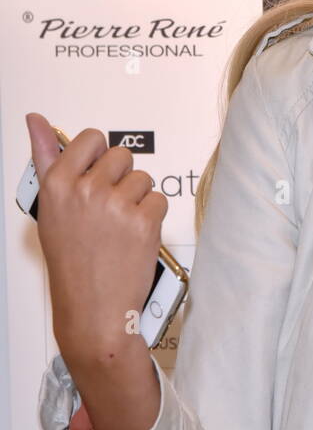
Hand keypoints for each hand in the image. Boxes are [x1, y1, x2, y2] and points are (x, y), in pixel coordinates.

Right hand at [24, 112, 168, 370]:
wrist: (93, 310)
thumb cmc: (70, 262)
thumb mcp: (49, 209)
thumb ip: (47, 159)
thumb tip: (36, 119)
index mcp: (58, 183)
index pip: (92, 138)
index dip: (99, 157)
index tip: (97, 175)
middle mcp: (86, 189)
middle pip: (122, 156)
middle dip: (121, 179)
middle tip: (108, 210)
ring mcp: (117, 204)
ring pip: (144, 179)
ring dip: (138, 200)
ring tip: (120, 228)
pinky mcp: (144, 220)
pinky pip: (159, 200)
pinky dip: (152, 218)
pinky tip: (134, 238)